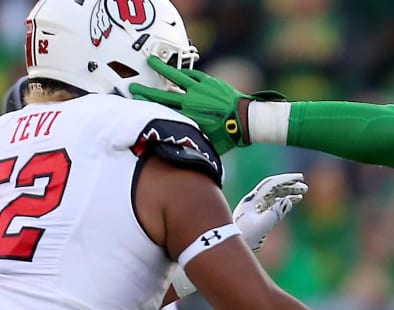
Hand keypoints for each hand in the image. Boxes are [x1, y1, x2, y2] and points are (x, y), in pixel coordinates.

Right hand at [130, 56, 252, 154]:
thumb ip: (192, 142)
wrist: (246, 120)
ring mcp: (200, 89)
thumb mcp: (207, 144)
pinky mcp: (210, 82)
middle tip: (132, 86)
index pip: (161, 108)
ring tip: (150, 61)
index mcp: (187, 115)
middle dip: (146, 90)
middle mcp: (190, 101)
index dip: (146, 104)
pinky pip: (194, 74)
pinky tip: (178, 70)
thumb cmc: (228, 136)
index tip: (134, 100)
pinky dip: (185, 72)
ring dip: (162, 69)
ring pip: (176, 77)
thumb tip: (179, 149)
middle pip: (163, 94)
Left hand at [234, 173, 307, 251]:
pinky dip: (284, 202)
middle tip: (304, 187)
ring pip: (274, 196)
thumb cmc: (245, 238)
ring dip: (288, 194)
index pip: (271, 184)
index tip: (299, 178)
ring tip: (302, 194)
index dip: (286, 179)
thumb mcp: (262, 226)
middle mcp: (253, 202)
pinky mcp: (258, 218)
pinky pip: (273, 205)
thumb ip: (276, 213)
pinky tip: (292, 202)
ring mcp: (256, 210)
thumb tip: (289, 201)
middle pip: (273, 189)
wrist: (230, 247)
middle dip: (289, 186)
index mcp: (252, 201)